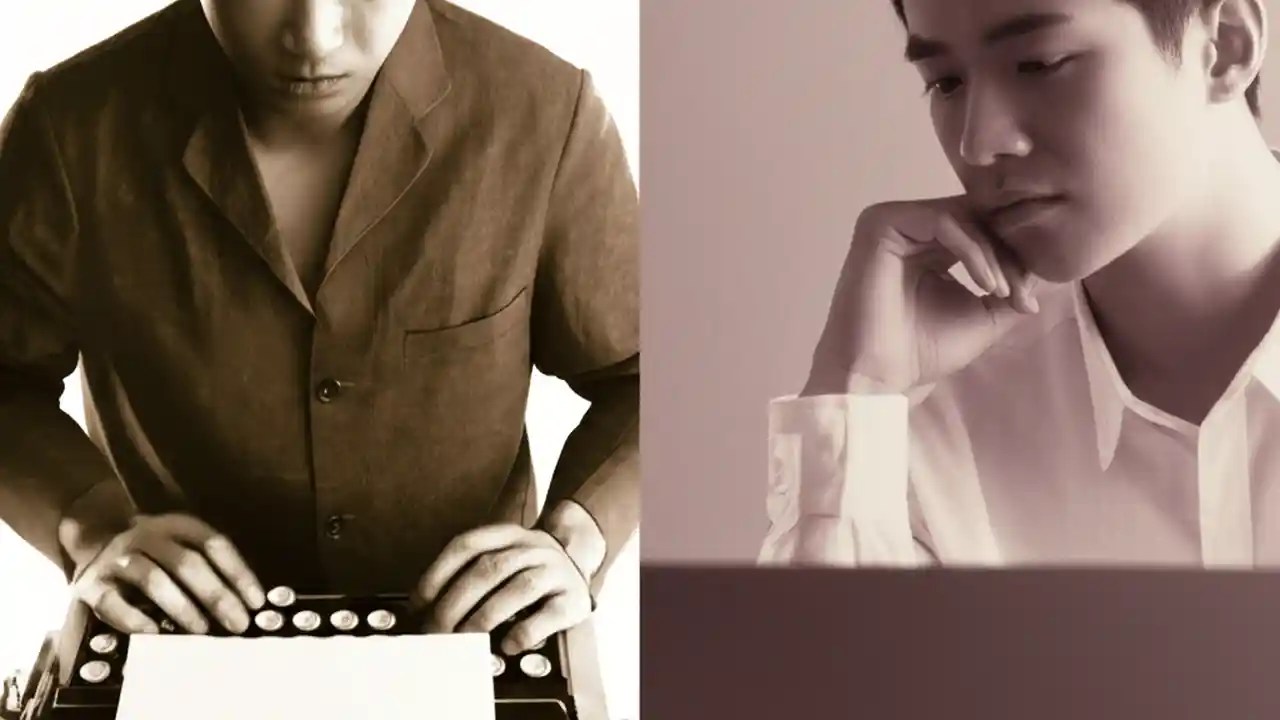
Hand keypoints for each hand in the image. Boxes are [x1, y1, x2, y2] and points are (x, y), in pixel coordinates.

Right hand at [70, 514, 264, 634]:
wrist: (91, 538)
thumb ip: (207, 565)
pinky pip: (113, 602)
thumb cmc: (152, 551)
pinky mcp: (91, 583)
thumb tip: (244, 602)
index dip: (238, 573)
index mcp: (175, 525)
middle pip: (187, 562)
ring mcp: (117, 557)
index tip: (256, 602)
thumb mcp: (179, 543)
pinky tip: (154, 633)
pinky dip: (135, 619)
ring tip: (201, 630)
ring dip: (182, 606)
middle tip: (237, 623)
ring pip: (153, 578)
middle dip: (216, 595)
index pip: (214, 544)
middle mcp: (147, 536)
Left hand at [413, 524, 592, 653]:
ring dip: (484, 618)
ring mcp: (554, 570)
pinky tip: (507, 645)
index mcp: (507, 534)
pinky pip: (549, 614)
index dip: (438, 572)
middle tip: (437, 632)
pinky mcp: (573, 598)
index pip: (467, 545)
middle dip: (455, 604)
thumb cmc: (527, 567)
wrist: (579, 559)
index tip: (419, 604)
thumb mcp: (501, 555)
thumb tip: (424, 610)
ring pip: (518, 589)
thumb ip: (469, 573)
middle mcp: (532, 547)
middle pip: (488, 569)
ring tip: (464, 640)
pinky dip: (524, 632)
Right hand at [804, 195, 1044, 395]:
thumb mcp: (984, 315)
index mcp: (927, 246)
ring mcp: (893, 222)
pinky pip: (943, 221)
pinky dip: (973, 251)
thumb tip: (1055, 265)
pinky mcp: (881, 224)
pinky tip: (986, 283)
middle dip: (1008, 256)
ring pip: (964, 218)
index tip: (1029, 299)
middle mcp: (909, 228)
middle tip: (1023, 295)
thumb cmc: (922, 352)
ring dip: (994, 255)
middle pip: (977, 219)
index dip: (1013, 256)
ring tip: (1005, 294)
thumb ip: (1013, 285)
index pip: (982, 230)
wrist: (879, 378)